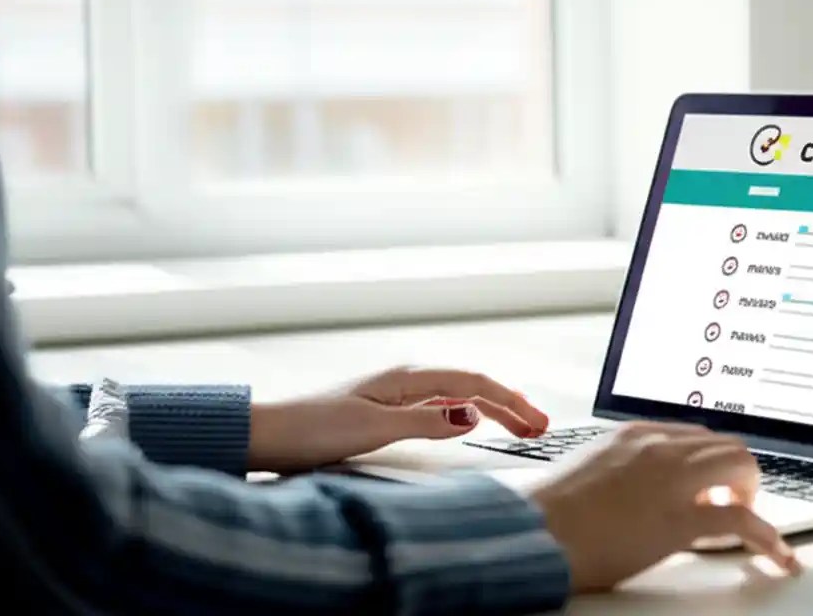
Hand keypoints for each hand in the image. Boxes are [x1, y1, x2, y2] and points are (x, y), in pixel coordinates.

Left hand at [248, 366, 548, 471]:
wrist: (270, 433)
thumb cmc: (314, 428)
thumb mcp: (373, 427)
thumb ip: (426, 421)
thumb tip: (472, 414)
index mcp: (407, 378)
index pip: (474, 383)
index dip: (510, 401)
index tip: (537, 422)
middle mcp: (406, 380)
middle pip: (472, 387)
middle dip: (510, 405)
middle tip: (541, 427)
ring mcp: (397, 394)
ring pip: (459, 396)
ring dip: (492, 409)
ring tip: (520, 426)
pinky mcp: (387, 409)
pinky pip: (441, 406)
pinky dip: (467, 414)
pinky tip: (472, 422)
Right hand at [529, 421, 799, 591]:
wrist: (534, 531)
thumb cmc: (548, 510)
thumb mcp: (585, 468)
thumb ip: (618, 467)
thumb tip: (634, 485)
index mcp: (635, 434)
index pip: (693, 434)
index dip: (708, 460)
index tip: (711, 479)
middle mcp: (659, 447)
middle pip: (724, 444)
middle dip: (735, 472)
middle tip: (730, 499)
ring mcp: (672, 480)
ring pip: (741, 466)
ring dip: (750, 493)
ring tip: (744, 518)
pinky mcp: (680, 520)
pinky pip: (743, 522)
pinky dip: (769, 540)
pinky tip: (777, 556)